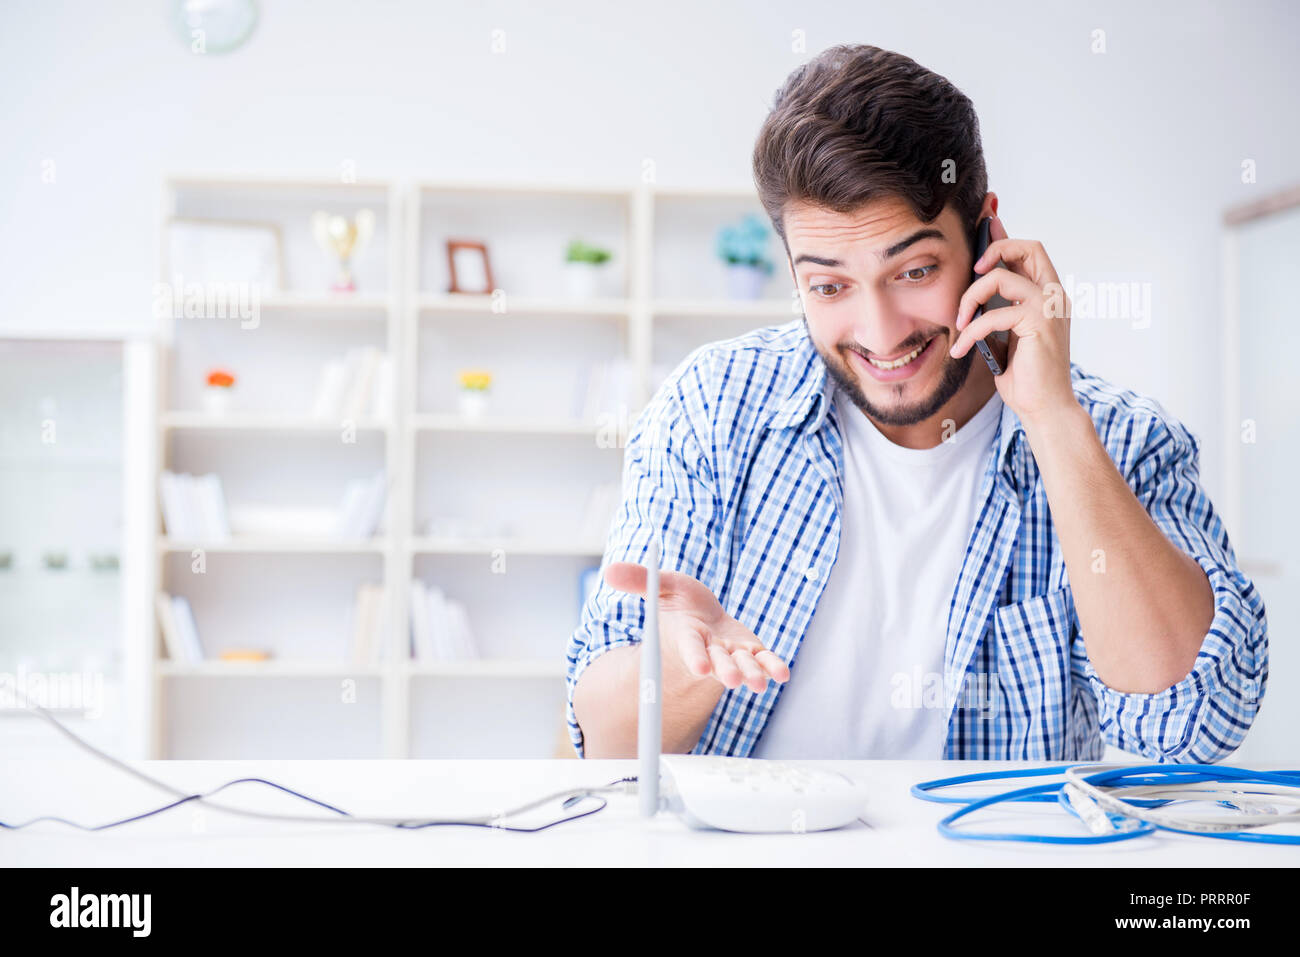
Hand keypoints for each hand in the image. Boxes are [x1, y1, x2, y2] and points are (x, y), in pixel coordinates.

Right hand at [604, 562, 790, 693]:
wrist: (704, 620)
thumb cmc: (681, 605)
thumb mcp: (662, 585)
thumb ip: (640, 580)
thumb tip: (610, 571)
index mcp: (687, 636)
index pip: (690, 649)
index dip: (695, 658)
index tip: (702, 669)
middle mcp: (709, 650)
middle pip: (718, 664)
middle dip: (726, 672)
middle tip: (733, 680)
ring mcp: (731, 654)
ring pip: (741, 666)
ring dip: (751, 674)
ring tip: (758, 684)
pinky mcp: (750, 652)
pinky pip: (763, 661)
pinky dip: (773, 666)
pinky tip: (782, 673)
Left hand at [950, 215, 1075, 423]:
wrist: (1043, 408)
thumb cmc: (1024, 375)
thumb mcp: (1004, 335)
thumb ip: (996, 309)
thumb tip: (975, 288)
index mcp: (1047, 296)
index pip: (1029, 252)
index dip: (1005, 236)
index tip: (985, 223)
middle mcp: (1054, 296)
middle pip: (1029, 248)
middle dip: (995, 249)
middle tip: (972, 272)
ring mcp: (1050, 308)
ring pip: (1002, 278)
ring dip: (971, 298)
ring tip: (959, 324)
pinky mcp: (1039, 324)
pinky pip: (994, 315)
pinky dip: (971, 332)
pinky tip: (962, 350)